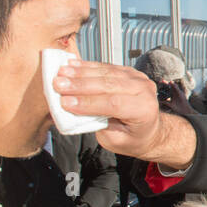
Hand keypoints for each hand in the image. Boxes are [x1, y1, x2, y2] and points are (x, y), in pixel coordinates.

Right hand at [57, 60, 195, 168]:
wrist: (149, 129)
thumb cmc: (133, 137)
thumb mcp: (116, 141)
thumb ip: (98, 126)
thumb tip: (76, 111)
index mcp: (144, 110)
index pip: (114, 104)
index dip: (88, 103)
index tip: (66, 102)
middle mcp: (144, 90)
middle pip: (109, 85)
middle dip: (80, 85)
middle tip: (58, 85)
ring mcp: (137, 79)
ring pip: (106, 73)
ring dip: (81, 73)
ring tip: (60, 74)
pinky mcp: (128, 72)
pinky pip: (106, 67)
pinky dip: (87, 66)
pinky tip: (71, 65)